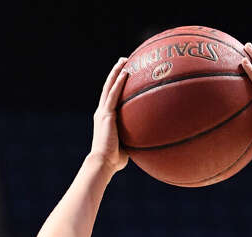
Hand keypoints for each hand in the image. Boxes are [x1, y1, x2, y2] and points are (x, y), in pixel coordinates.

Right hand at [90, 57, 129, 172]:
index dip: (116, 84)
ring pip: (109, 87)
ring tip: (124, 60)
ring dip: (117, 72)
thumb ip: (134, 138)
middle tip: (124, 61)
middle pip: (108, 87)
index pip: (110, 97)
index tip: (124, 74)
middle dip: (116, 72)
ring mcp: (103, 112)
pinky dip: (119, 83)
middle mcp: (102, 112)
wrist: (103, 162)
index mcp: (105, 118)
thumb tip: (149, 139)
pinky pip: (113, 95)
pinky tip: (126, 72)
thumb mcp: (127, 146)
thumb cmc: (115, 160)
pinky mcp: (106, 114)